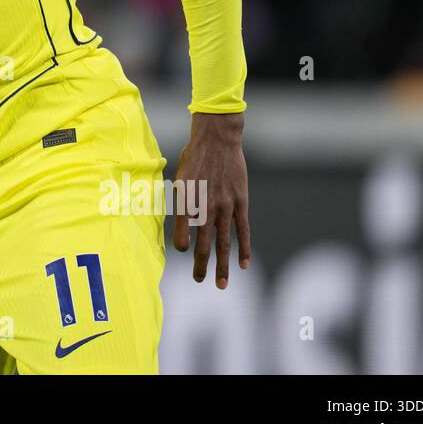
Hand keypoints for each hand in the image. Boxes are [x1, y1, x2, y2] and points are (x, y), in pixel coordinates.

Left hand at [171, 111, 249, 287]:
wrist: (217, 138)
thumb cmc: (194, 156)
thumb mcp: (179, 177)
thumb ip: (180, 201)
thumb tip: (180, 220)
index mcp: (185, 201)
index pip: (180, 235)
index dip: (181, 245)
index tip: (183, 250)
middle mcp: (205, 207)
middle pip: (203, 245)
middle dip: (200, 266)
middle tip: (198, 280)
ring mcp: (225, 206)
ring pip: (224, 243)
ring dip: (222, 266)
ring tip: (220, 284)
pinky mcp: (241, 203)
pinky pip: (243, 231)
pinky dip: (244, 250)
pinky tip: (244, 266)